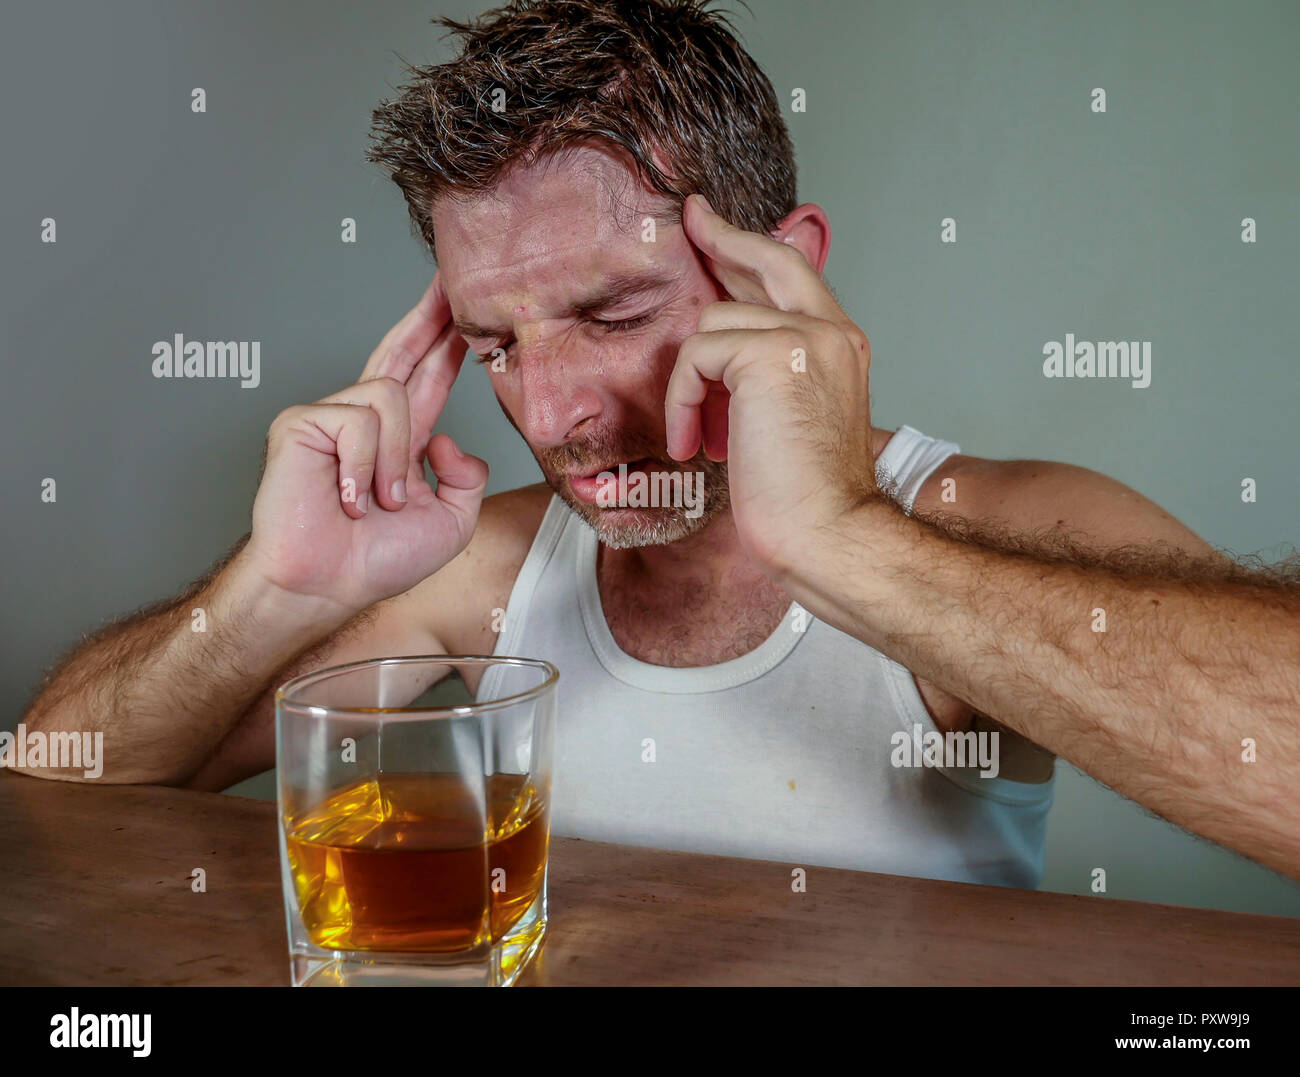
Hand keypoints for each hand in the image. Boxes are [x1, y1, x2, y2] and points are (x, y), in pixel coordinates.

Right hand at [244, 272, 487, 612]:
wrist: (328, 585)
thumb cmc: (377, 561)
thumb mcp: (452, 521)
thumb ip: (468, 477)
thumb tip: (446, 438)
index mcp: (401, 438)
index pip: (429, 376)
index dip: (447, 342)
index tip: (465, 310)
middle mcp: (367, 420)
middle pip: (401, 351)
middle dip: (428, 317)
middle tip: (449, 284)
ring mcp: (332, 417)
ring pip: (390, 397)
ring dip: (394, 460)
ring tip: (379, 501)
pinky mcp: (302, 422)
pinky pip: (358, 421)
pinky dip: (363, 466)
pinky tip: (346, 497)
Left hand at [666, 194, 876, 576]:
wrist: (827, 534)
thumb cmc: (806, 499)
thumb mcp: (789, 422)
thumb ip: (767, 378)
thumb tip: (721, 353)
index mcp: (841, 347)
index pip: (794, 278)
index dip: (753, 249)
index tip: (715, 228)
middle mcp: (832, 332)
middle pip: (770, 259)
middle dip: (723, 236)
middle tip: (691, 219)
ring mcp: (805, 337)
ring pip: (713, 323)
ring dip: (690, 386)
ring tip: (700, 438)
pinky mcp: (770, 355)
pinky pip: (696, 356)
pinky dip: (684, 402)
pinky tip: (696, 444)